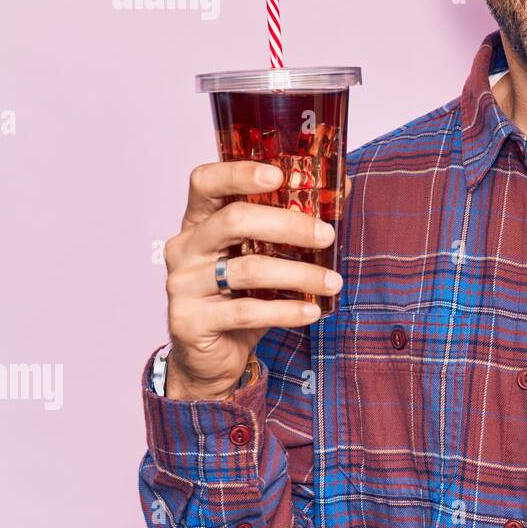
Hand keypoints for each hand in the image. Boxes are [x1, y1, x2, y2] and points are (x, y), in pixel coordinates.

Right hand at [161, 161, 345, 400]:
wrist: (211, 354)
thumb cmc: (241, 295)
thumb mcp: (263, 254)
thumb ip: (292, 222)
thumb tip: (343, 186)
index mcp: (200, 220)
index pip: (206, 181)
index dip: (239, 173)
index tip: (278, 175)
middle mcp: (186, 246)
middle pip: (234, 219)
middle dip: (289, 225)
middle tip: (327, 235)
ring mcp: (182, 284)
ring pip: (248, 269)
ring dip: (300, 274)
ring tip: (333, 282)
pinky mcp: (189, 321)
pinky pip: (245, 311)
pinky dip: (286, 311)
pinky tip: (312, 311)